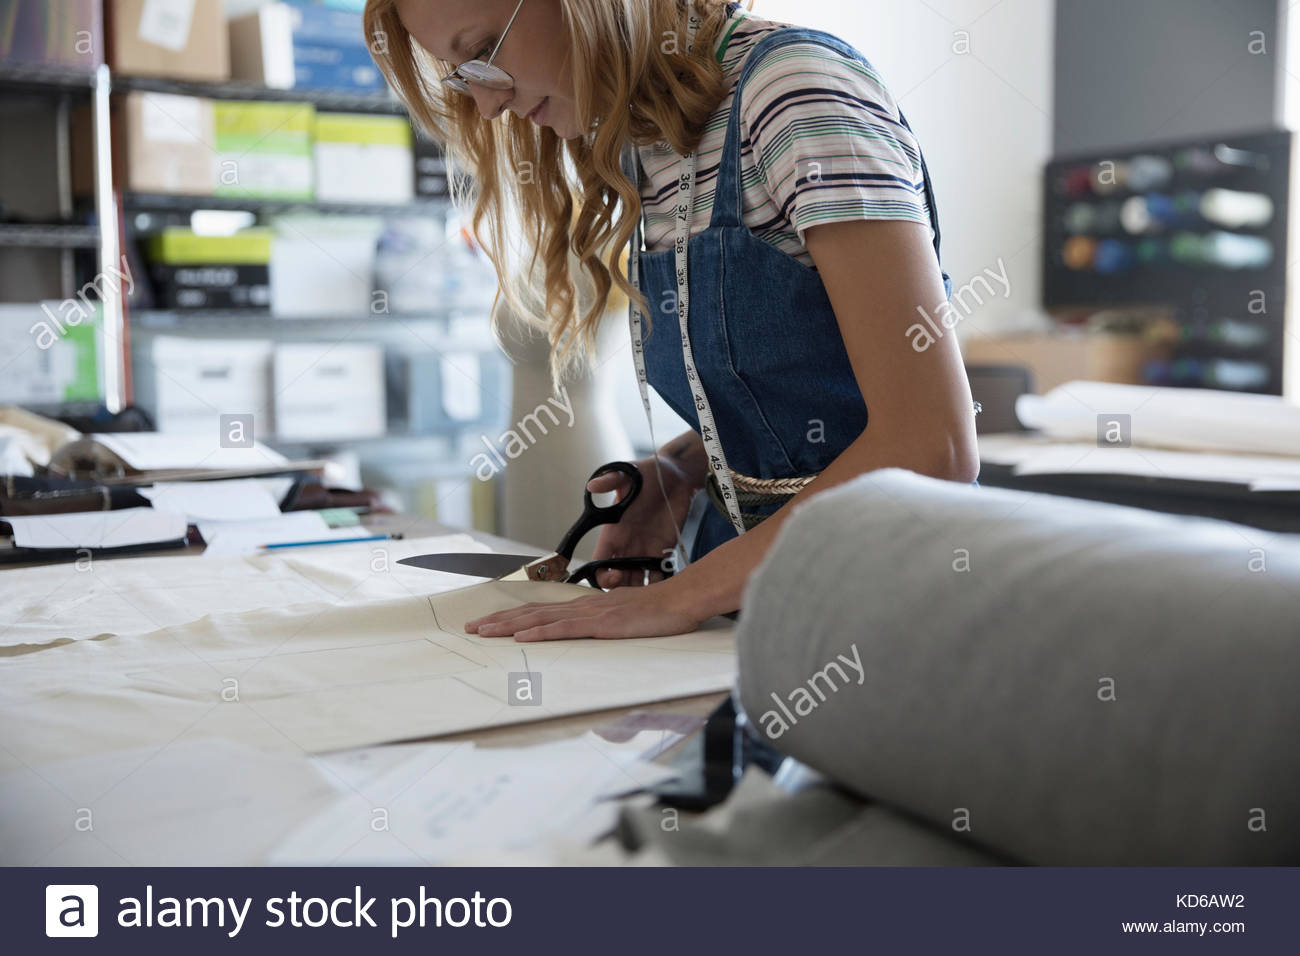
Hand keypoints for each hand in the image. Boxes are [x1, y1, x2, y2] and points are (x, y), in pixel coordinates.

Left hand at [464, 576, 704, 640]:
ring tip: (483, 632)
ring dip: (509, 626)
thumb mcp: (623, 621)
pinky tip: (521, 636)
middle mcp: (581, 607)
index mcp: (585, 607)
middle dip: (499, 621)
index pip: (541, 611)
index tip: (490, 623)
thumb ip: (603, 626)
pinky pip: (564, 629)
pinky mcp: (600, 624)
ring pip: (540, 619)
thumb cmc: (657, 612)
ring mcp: (589, 614)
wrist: (680, 601)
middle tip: (471, 628)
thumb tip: (588, 635)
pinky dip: (540, 632)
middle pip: (531, 612)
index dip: (513, 617)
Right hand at [584, 453, 697, 588]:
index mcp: (613, 532)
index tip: (614, 577)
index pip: (599, 562)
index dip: (602, 575)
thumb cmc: (648, 473)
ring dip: (640, 591)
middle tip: (633, 592)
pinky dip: (661, 584)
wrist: (677, 475)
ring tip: (651, 595)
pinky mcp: (664, 550)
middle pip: (617, 579)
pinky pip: (659, 575)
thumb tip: (593, 485)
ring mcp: (645, 550)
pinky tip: (668, 587)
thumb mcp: (628, 474)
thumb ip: (610, 480)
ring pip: (636, 581)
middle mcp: (627, 545)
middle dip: (621, 590)